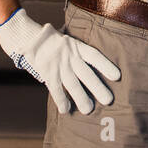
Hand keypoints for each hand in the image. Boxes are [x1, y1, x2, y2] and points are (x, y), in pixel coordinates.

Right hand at [0, 8, 120, 113]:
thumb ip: (78, 50)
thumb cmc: (53, 40)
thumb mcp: (68, 40)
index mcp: (76, 47)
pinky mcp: (47, 73)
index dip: (105, 66)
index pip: (94, 56)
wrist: (30, 37)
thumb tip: (94, 62)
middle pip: (86, 74)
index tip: (117, 76)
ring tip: (89, 110)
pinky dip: (61, 100)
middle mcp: (69, 57)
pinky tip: (66, 110)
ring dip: (81, 98)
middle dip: (98, 87)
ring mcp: (58, 66)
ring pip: (72, 84)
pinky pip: (55, 89)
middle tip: (109, 100)